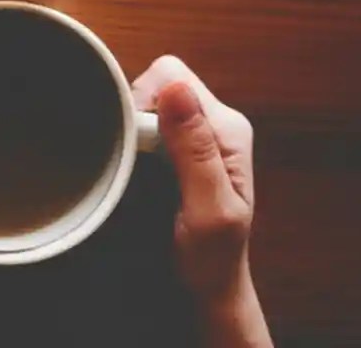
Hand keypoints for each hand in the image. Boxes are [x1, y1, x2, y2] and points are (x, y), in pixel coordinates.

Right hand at [133, 56, 272, 347]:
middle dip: (134, 115)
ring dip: (132, 129)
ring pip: (147, 101)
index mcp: (229, 128)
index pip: (172, 76)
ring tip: (135, 168)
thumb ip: (195, 148)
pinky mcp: (178, 145)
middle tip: (134, 161)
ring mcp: (197, 132)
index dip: (142, 102)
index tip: (135, 144)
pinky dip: (131, 138)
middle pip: (157, 83)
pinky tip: (135, 167)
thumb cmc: (210, 256)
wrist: (210, 284)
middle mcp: (216, 121)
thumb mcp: (208, 208)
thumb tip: (175, 88)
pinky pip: (145, 121)